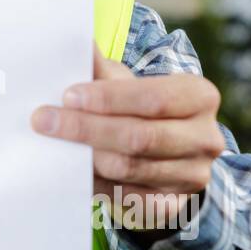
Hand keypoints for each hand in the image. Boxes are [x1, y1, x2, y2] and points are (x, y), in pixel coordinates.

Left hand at [31, 43, 224, 231]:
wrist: (167, 153)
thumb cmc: (142, 108)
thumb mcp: (130, 84)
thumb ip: (105, 70)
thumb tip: (77, 43)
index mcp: (200, 97)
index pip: (154, 98)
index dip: (109, 98)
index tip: (68, 95)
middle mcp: (205, 138)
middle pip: (140, 137)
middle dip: (86, 128)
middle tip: (44, 120)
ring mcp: (193, 176)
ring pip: (129, 168)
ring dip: (86, 156)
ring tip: (52, 143)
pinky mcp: (173, 205)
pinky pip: (127, 197)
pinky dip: (95, 184)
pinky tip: (72, 171)